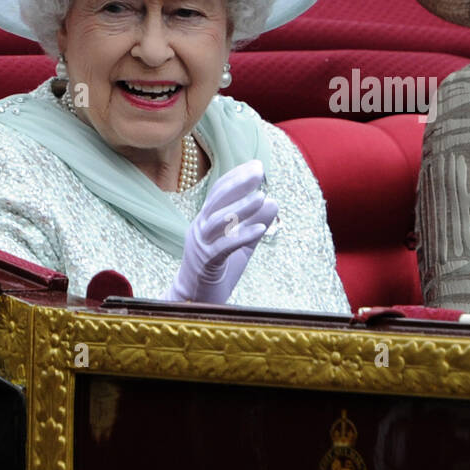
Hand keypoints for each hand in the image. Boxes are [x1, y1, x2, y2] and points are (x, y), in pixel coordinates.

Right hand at [166, 160, 277, 304]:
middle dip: (238, 184)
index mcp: (205, 221)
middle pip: (216, 200)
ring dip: (241, 208)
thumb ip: (255, 223)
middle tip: (259, 171)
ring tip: (262, 197)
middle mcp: (199, 229)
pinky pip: (224, 246)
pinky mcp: (206, 264)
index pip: (219, 193)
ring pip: (218, 221)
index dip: (236, 177)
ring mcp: (200, 246)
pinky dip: (242, 236)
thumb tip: (274, 200)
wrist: (196, 303)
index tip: (256, 165)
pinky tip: (262, 229)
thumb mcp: (242, 244)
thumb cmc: (218, 271)